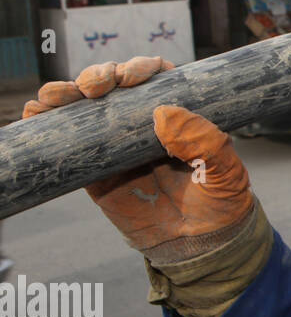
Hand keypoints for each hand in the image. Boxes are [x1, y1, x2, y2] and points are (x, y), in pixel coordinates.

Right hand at [22, 57, 252, 262]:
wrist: (201, 247)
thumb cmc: (221, 203)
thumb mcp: (228, 172)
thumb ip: (208, 143)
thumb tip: (163, 114)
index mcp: (181, 114)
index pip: (157, 78)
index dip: (141, 69)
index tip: (132, 78)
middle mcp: (146, 123)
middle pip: (116, 85)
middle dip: (100, 75)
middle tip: (96, 86)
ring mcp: (118, 145)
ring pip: (87, 107)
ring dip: (67, 92)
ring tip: (59, 96)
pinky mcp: (96, 170)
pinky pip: (69, 142)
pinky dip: (47, 122)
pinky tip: (36, 112)